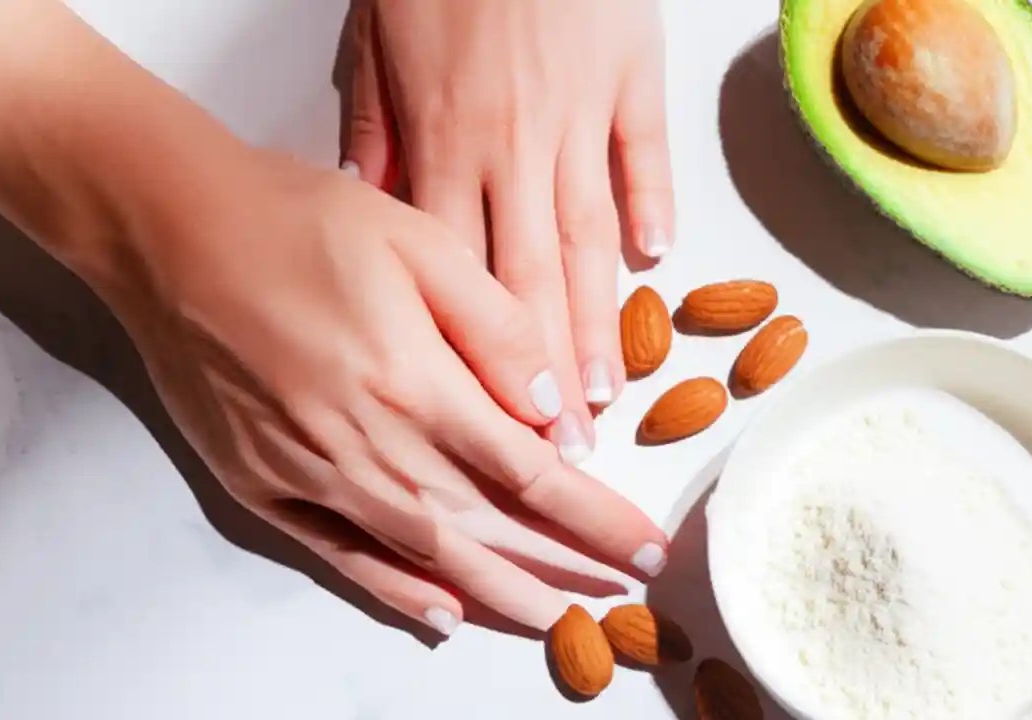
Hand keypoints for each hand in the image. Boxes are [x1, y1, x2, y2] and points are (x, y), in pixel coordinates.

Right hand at [109, 148, 668, 634]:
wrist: (170, 228)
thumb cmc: (301, 220)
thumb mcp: (420, 242)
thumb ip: (496, 329)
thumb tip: (554, 410)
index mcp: (417, 383)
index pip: (533, 475)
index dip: (597, 520)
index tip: (645, 550)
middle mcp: (369, 445)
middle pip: (489, 528)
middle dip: (564, 567)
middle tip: (619, 597)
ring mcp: (311, 473)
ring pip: (426, 554)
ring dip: (498, 593)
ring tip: (556, 619)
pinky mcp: (263, 483)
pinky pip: (342, 554)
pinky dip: (396, 589)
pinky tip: (441, 613)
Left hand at [343, 0, 675, 458]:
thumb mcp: (374, 45)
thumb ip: (375, 135)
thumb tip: (373, 209)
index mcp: (445, 141)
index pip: (461, 277)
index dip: (476, 360)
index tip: (490, 425)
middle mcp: (515, 146)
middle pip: (532, 279)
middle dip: (547, 373)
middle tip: (564, 446)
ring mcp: (580, 117)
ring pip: (591, 237)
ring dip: (600, 318)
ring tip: (611, 389)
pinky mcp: (630, 81)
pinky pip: (642, 155)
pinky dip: (650, 205)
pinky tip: (658, 258)